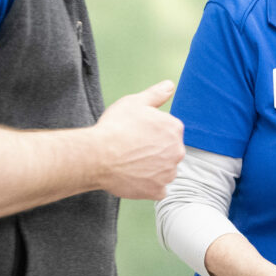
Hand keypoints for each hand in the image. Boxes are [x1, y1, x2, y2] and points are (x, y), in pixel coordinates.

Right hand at [93, 81, 184, 199]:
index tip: (135, 134)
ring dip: (152, 169)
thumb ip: (156, 94)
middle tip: (132, 149)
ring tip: (130, 164)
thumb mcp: (135, 102)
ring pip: (164, 170)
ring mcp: (169, 173)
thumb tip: (170, 85)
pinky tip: (134, 178)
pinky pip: (157, 189)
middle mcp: (177, 151)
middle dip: (154, 151)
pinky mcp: (157, 190)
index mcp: (175, 128)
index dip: (150, 132)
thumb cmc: (115, 127)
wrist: (97, 156)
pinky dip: (148, 186)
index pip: (168, 131)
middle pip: (168, 151)